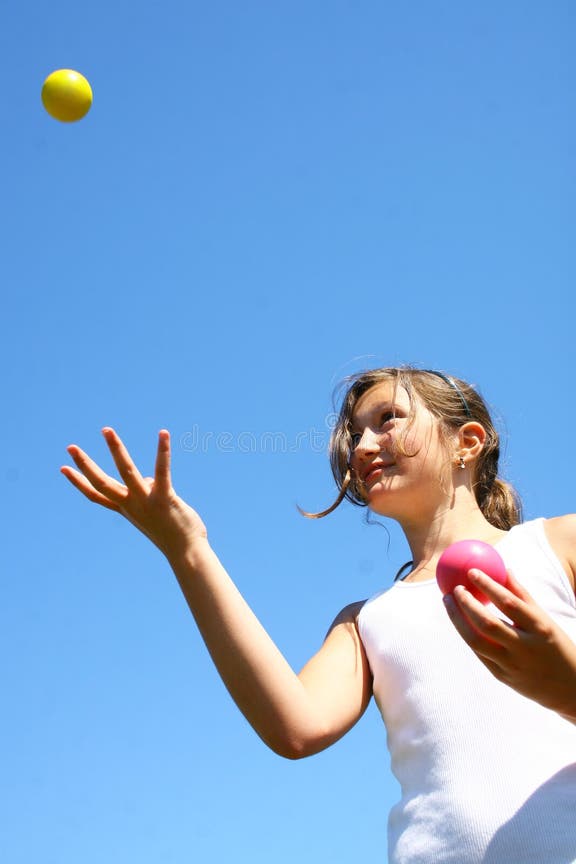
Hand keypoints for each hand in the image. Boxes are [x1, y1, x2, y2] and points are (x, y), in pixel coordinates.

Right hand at [61, 427, 207, 559]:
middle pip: (102, 483)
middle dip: (85, 464)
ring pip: (126, 472)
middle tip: (70, 447)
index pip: (96, 495)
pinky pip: (162, 471)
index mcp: (126, 509)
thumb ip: (146, 492)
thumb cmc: (173, 531)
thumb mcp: (154, 510)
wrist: (186, 553)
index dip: (79, 482)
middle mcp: (131, 505)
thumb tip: (146, 479)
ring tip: (106, 430)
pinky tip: (163, 433)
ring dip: (115, 449)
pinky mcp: (164, 499)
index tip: (63, 468)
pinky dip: (162, 451)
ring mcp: (146, 502)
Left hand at [443, 567, 575, 721]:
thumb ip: (522, 595)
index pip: (509, 603)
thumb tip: (504, 568)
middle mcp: (525, 648)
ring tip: (448, 601)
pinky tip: (458, 620)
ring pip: (476, 641)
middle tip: (455, 588)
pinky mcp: (502, 677)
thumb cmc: (554, 645)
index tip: (472, 571)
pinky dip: (466, 634)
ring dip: (457, 619)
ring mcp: (512, 665)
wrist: (568, 689)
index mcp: (539, 628)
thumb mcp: (544, 619)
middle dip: (466, 604)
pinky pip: (479, 653)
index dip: (488, 586)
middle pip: (488, 624)